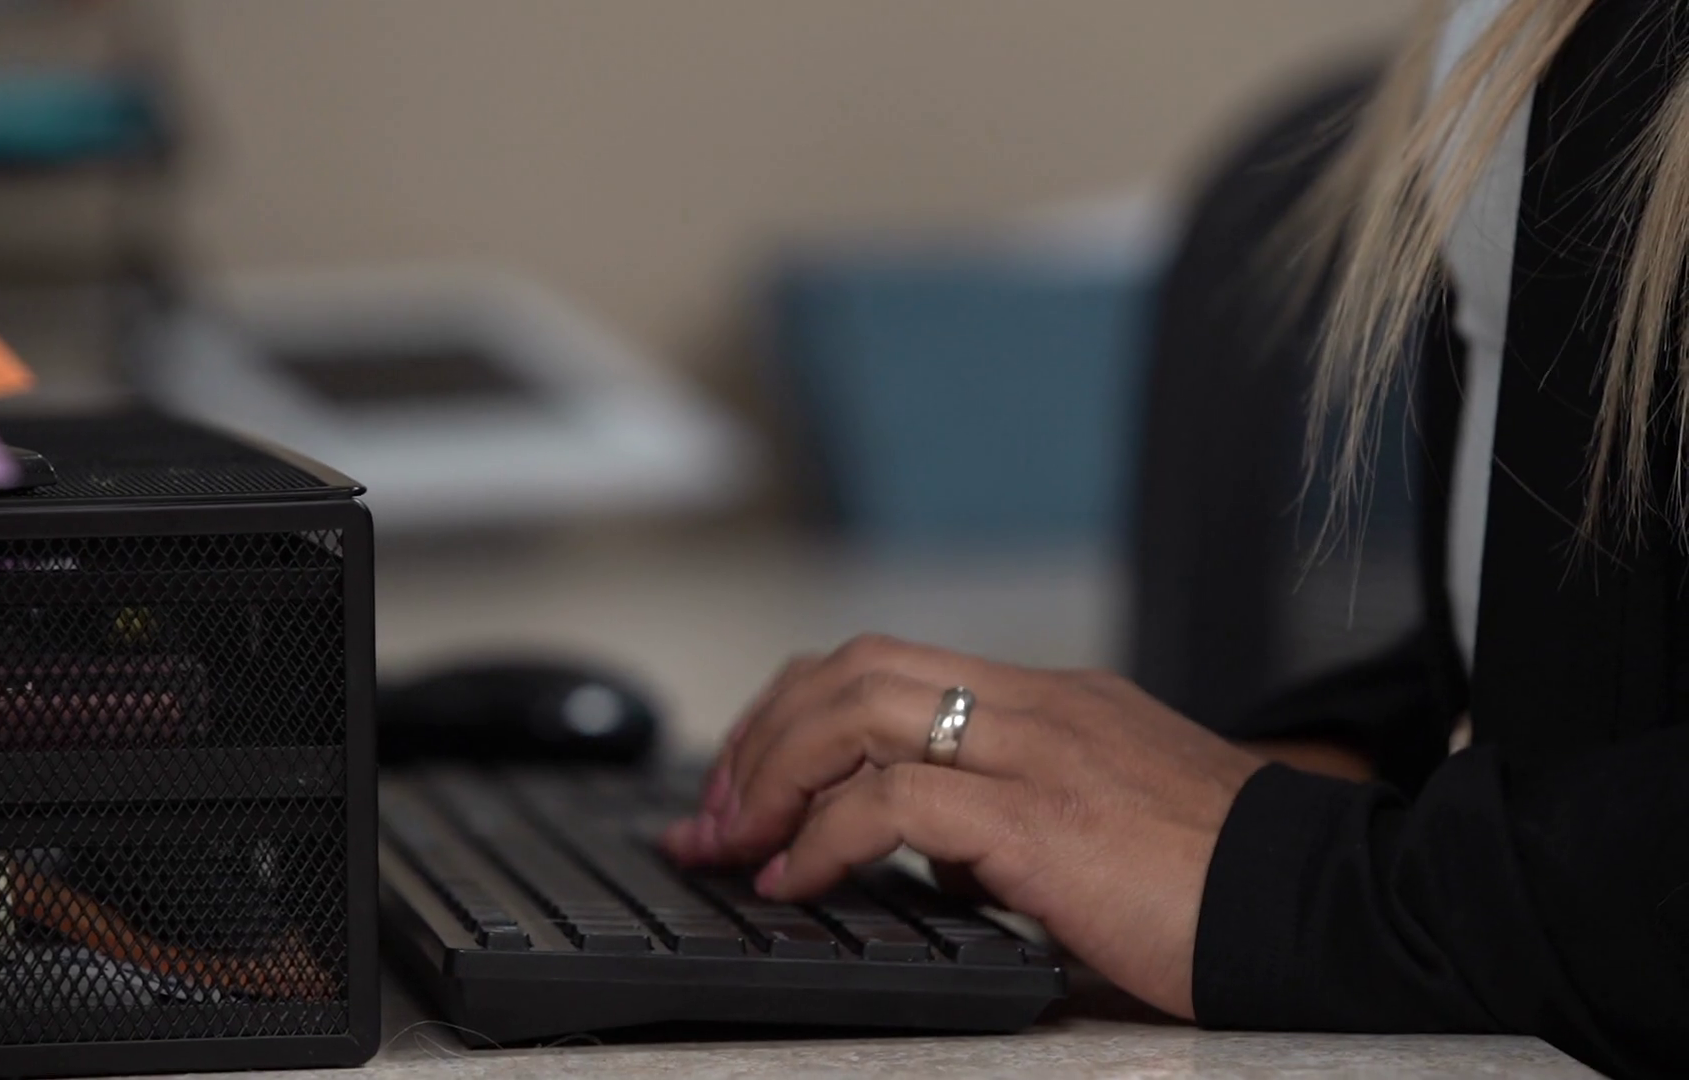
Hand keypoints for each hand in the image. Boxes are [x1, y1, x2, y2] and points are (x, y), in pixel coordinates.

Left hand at [661, 634, 1266, 1019]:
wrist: (1334, 909)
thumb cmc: (1225, 885)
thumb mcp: (1105, 828)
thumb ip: (1011, 822)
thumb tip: (925, 855)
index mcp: (1051, 701)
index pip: (889, 666)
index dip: (798, 714)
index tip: (749, 783)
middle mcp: (1037, 706)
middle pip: (853, 668)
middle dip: (761, 735)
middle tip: (714, 814)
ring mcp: (1040, 751)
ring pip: (859, 709)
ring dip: (771, 774)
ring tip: (733, 841)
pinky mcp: (1044, 818)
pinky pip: (893, 802)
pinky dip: (824, 839)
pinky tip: (797, 880)